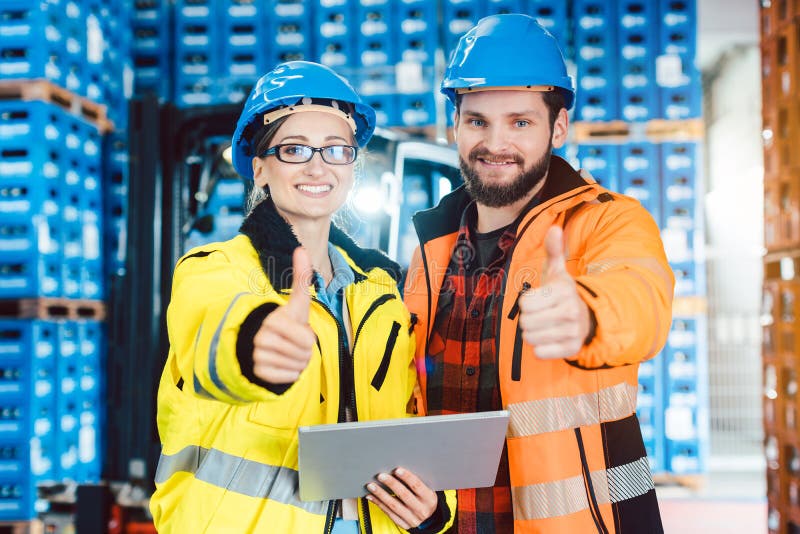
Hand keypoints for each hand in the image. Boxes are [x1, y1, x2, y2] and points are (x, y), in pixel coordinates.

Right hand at [252, 247, 315, 383]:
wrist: (264, 345)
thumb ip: (301, 277)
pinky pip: (287, 378)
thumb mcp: (297, 303)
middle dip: (304, 353)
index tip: (300, 333)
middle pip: (304, 354)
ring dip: (297, 363)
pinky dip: (290, 374)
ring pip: (296, 367)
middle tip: (293, 345)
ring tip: (287, 353)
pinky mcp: (256, 372)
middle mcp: (261, 338)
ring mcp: (257, 356)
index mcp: (273, 320)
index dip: (309, 339)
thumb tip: (301, 248)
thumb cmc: (286, 322)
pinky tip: (282, 364)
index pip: (308, 340)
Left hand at [366, 467, 437, 529]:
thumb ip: (416, 482)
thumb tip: (397, 469)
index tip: (396, 469)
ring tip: (371, 485)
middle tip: (381, 475)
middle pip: (404, 495)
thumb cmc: (424, 498)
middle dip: (391, 484)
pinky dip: (378, 503)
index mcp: (429, 498)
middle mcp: (421, 510)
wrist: (428, 518)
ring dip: (380, 494)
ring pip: (393, 505)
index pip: (417, 486)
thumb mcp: (427, 490)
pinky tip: (371, 496)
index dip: (407, 477)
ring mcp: (412, 519)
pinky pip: (388, 513)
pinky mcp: (403, 524)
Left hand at [517, 225, 590, 358]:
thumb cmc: (563, 293)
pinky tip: (549, 338)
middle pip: (525, 322)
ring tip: (544, 326)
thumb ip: (553, 250)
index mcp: (563, 291)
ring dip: (532, 333)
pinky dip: (540, 348)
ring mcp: (572, 332)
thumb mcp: (557, 271)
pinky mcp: (571, 349)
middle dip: (528, 319)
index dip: (526, 302)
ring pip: (530, 338)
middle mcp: (570, 311)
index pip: (525, 303)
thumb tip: (554, 228)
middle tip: (540, 315)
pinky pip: (539, 353)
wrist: (588, 317)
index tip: (538, 300)